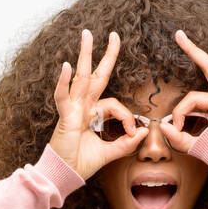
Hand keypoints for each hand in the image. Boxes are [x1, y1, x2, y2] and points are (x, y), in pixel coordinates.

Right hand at [48, 29, 147, 180]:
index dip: (128, 117)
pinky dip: (64, 81)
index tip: (133, 132)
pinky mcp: (64, 116)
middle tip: (114, 34)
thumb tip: (144, 132)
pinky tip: (67, 66)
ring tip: (87, 34)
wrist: (66, 173)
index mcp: (93, 113)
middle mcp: (83, 106)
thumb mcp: (111, 152)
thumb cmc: (82, 161)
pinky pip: (63, 96)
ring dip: (84, 55)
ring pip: (81, 77)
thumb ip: (127, 143)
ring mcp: (72, 108)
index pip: (116, 105)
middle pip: (96, 76)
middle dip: (105, 55)